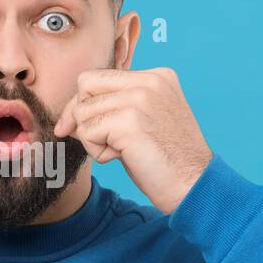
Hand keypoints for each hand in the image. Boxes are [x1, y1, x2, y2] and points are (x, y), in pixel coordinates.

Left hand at [53, 67, 212, 213]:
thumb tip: (68, 115)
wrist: (194, 185)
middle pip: (85, 85)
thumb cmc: (167, 161)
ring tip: (120, 152)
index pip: (99, 76)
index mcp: (156, 77)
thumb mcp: (143, 122)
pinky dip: (97, 152)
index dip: (84, 102)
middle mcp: (149, 81)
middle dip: (80, 115)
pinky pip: (88, 132)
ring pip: (84, 112)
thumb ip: (115, 108)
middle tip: (96, 141)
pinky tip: (121, 158)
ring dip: (92, 139)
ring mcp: (140, 98)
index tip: (80, 127)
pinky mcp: (129, 121)